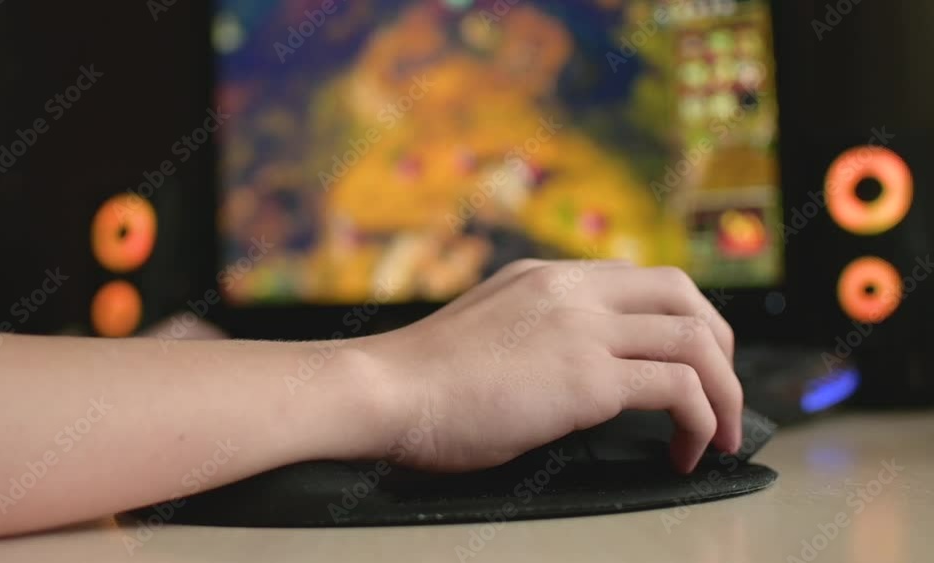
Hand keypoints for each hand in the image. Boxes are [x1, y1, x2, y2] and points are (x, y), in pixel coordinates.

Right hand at [365, 259, 740, 473]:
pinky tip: (687, 454)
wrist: (386, 391)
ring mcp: (583, 328)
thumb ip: (531, 328)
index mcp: (546, 275)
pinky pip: (678, 390)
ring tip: (720, 434)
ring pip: (695, 340)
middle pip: (683, 294)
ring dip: (724, 391)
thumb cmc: (421, 379)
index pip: (638, 278)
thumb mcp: (486, 327)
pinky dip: (701, 421)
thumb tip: (565, 364)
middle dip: (719, 344)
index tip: (685, 359)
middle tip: (720, 391)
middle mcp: (573, 289)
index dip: (678, 318)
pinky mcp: (587, 377)